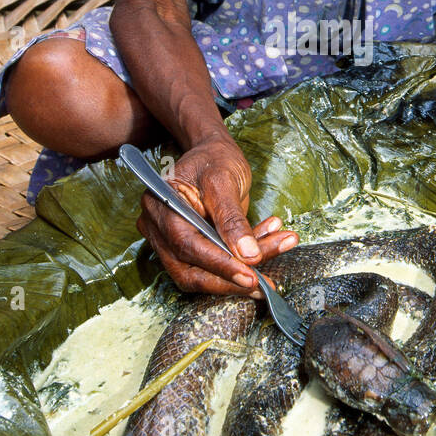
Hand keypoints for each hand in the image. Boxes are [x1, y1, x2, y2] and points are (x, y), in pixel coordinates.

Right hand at [136, 134, 298, 293]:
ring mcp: (170, 241)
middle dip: (231, 277)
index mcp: (161, 204)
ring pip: (203, 273)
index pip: (187, 245)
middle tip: (265, 282)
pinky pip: (212, 266)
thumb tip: (247, 254)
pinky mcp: (189, 249)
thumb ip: (233, 218)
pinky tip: (270, 242)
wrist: (214, 154)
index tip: (250, 276)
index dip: (219, 265)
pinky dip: (242, 261)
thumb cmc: (214, 159)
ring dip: (241, 270)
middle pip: (190, 269)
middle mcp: (158, 227)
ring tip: (277, 247)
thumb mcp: (225, 180)